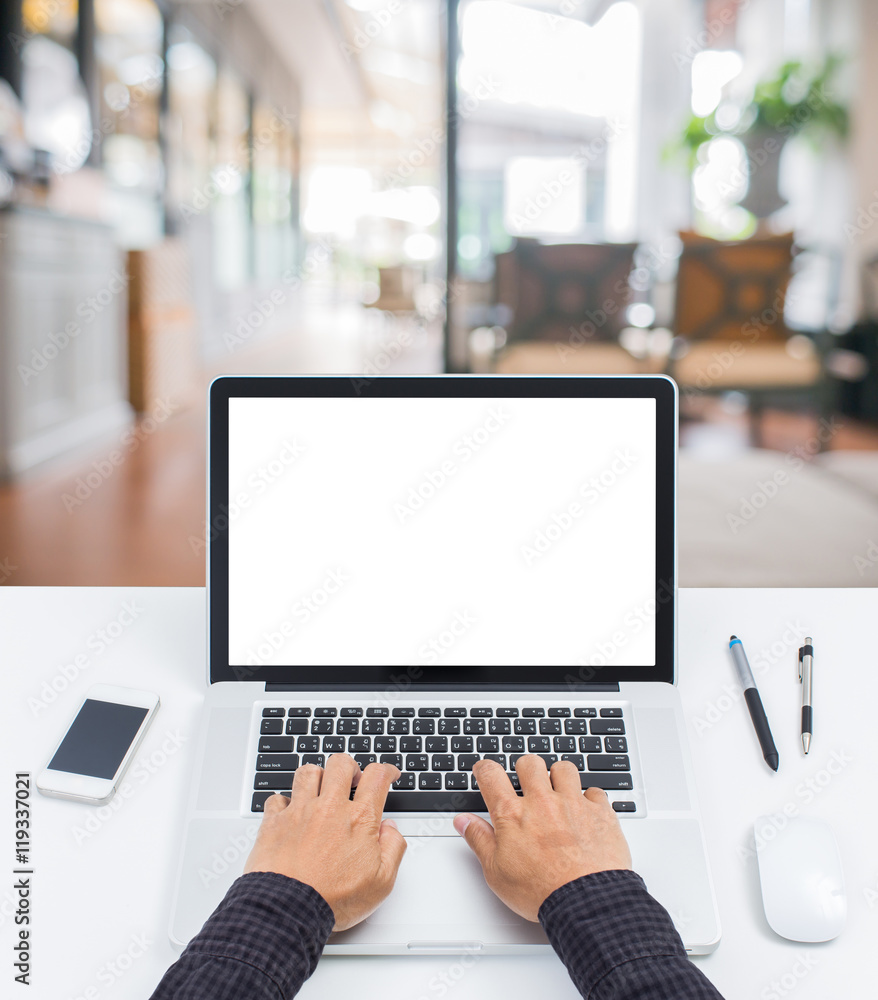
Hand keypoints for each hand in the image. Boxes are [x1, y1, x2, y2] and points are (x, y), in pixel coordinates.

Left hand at [244, 755, 406, 930]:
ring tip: (319, 789)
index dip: (386, 770)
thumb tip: (391, 830)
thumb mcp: (381, 883)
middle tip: (351, 779)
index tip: (388, 774)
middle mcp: (329, 808)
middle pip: (340, 764)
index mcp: (358, 819)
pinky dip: (283, 802)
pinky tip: (288, 812)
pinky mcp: (274, 823)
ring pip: (307, 772)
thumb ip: (393, 849)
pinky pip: (276, 798)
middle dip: (349, 767)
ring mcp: (299, 812)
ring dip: (316, 776)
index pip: (376, 777)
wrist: (288, 910)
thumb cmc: (332, 899)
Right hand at [453, 755, 631, 920]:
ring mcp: (573, 803)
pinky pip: (595, 791)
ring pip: (564, 769)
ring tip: (558, 793)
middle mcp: (542, 801)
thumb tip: (464, 822)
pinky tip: (586, 812)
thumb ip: (479, 840)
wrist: (586, 902)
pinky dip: (589, 799)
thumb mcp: (496, 872)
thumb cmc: (541, 890)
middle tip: (527, 785)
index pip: (491, 775)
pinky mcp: (600, 812)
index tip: (485, 771)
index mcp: (512, 814)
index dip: (484, 769)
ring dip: (559, 777)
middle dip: (525, 770)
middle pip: (529, 764)